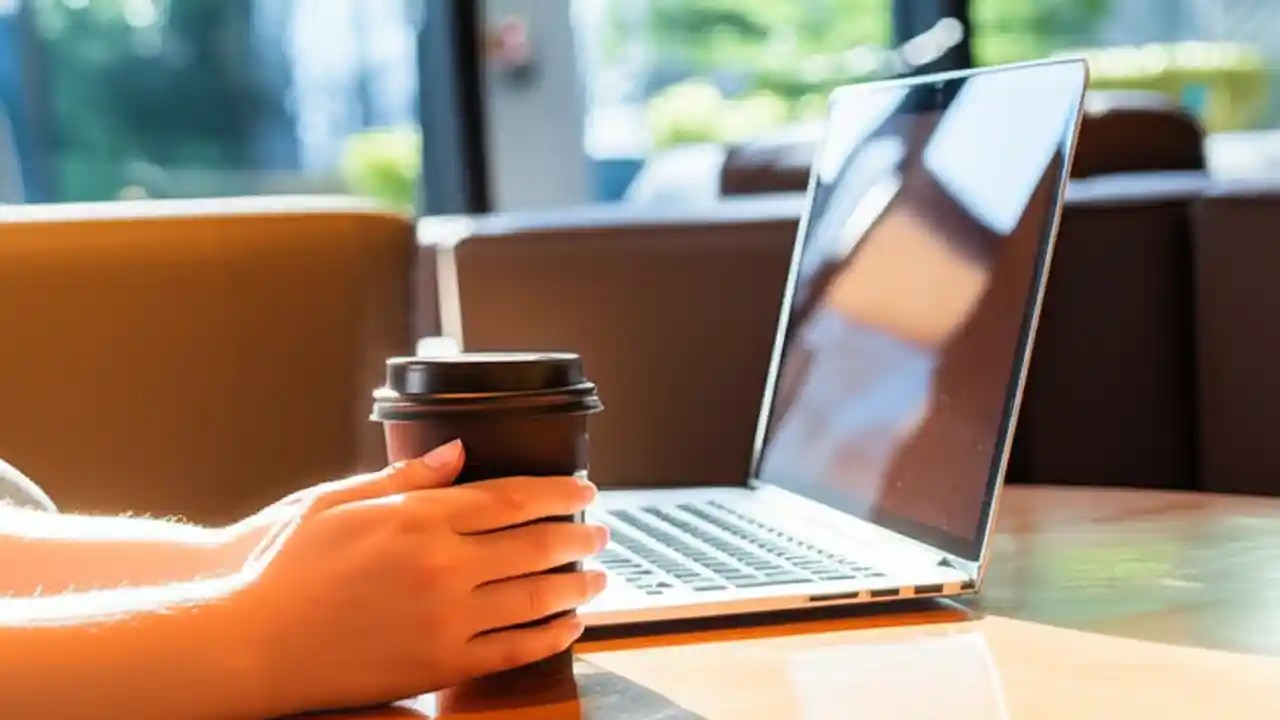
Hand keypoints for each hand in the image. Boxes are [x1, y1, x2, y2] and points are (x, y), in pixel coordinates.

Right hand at [230, 441, 609, 716]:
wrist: (251, 642)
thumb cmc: (287, 567)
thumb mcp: (337, 501)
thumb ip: (406, 476)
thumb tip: (460, 451)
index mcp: (418, 518)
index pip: (513, 498)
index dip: (559, 492)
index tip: (586, 491)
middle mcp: (441, 565)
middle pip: (536, 544)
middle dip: (579, 536)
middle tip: (602, 533)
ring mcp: (445, 618)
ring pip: (536, 597)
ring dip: (577, 585)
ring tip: (597, 577)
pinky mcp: (440, 664)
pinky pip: (514, 650)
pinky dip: (551, 636)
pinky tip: (570, 625)